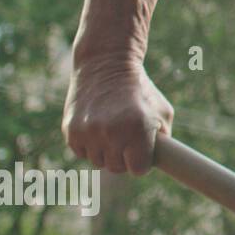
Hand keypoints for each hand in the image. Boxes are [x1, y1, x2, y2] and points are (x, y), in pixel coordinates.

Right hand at [62, 57, 174, 175]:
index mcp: (137, 128)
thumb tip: (161, 161)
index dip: (141, 162)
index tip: (142, 152)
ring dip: (106, 151)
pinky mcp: (70, 131)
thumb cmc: (140, 90)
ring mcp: (89, 132)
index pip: (138, 169)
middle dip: (124, 157)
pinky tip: (97, 127)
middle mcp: (111, 132)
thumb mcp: (162, 111)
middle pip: (117, 168)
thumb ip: (164, 139)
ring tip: (112, 130)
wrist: (106, 65)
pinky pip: (81, 153)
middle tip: (127, 140)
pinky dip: (89, 145)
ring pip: (98, 161)